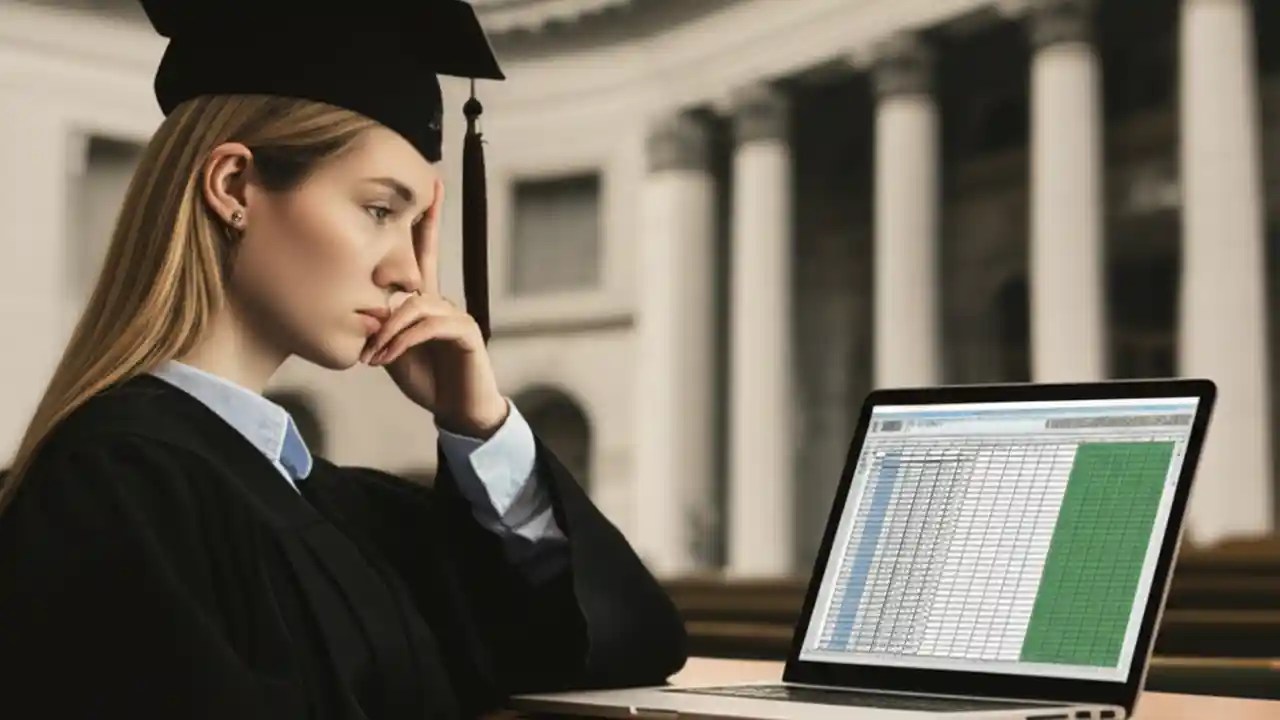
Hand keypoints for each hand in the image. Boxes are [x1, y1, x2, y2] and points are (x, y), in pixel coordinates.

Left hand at [359, 181, 508, 437]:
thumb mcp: (392, 350)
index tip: (432, 184)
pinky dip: (402, 340)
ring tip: (373, 357)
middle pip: (414, 277)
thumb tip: (362, 310)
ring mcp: (456, 315)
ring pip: (414, 305)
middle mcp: (442, 302)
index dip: (429, 219)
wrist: (458, 409)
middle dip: (400, 281)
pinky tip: (388, 358)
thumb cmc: (427, 378)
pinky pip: (428, 324)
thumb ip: (381, 326)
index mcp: (424, 302)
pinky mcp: (466, 332)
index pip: (425, 252)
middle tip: (394, 280)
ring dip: (388, 331)